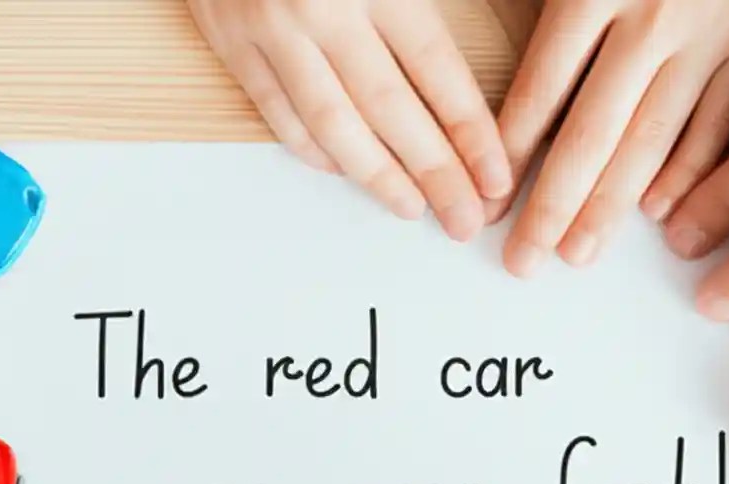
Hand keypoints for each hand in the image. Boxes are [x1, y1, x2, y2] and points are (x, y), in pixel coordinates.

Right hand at [187, 0, 511, 240]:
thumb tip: (463, 68)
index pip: (437, 72)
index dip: (471, 132)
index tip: (497, 177)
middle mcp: (323, 9)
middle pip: (393, 111)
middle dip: (437, 174)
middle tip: (467, 218)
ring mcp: (271, 31)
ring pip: (334, 125)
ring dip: (379, 176)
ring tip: (414, 209)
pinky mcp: (231, 42)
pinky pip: (278, 113)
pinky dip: (315, 149)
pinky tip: (348, 171)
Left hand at [490, 0, 728, 275]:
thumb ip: (559, 5)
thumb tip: (507, 84)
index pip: (541, 89)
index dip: (509, 154)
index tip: (488, 201)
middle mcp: (650, 20)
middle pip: (588, 134)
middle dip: (551, 206)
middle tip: (522, 259)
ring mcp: (710, 37)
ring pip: (650, 140)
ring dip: (609, 206)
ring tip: (576, 254)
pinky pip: (723, 122)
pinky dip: (692, 172)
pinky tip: (662, 216)